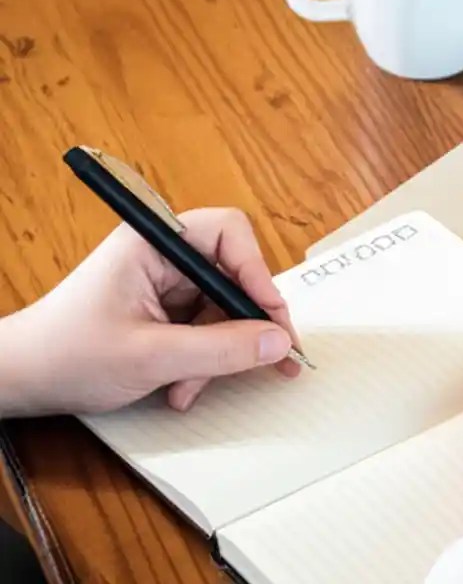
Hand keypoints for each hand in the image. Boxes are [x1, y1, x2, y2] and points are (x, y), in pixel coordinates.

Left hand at [0, 208, 300, 416]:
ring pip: (221, 309)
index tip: (270, 316)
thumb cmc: (65, 355)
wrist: (19, 381)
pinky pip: (204, 329)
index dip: (256, 271)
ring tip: (193, 387)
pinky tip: (181, 386)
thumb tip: (279, 342)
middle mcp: (161, 256)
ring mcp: (162, 284)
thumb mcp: (152, 357)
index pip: (228, 233)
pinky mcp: (161, 310)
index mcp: (152, 244)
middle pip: (232, 277)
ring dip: (219, 353)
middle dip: (242, 325)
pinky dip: (202, 360)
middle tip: (268, 359)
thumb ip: (221, 349)